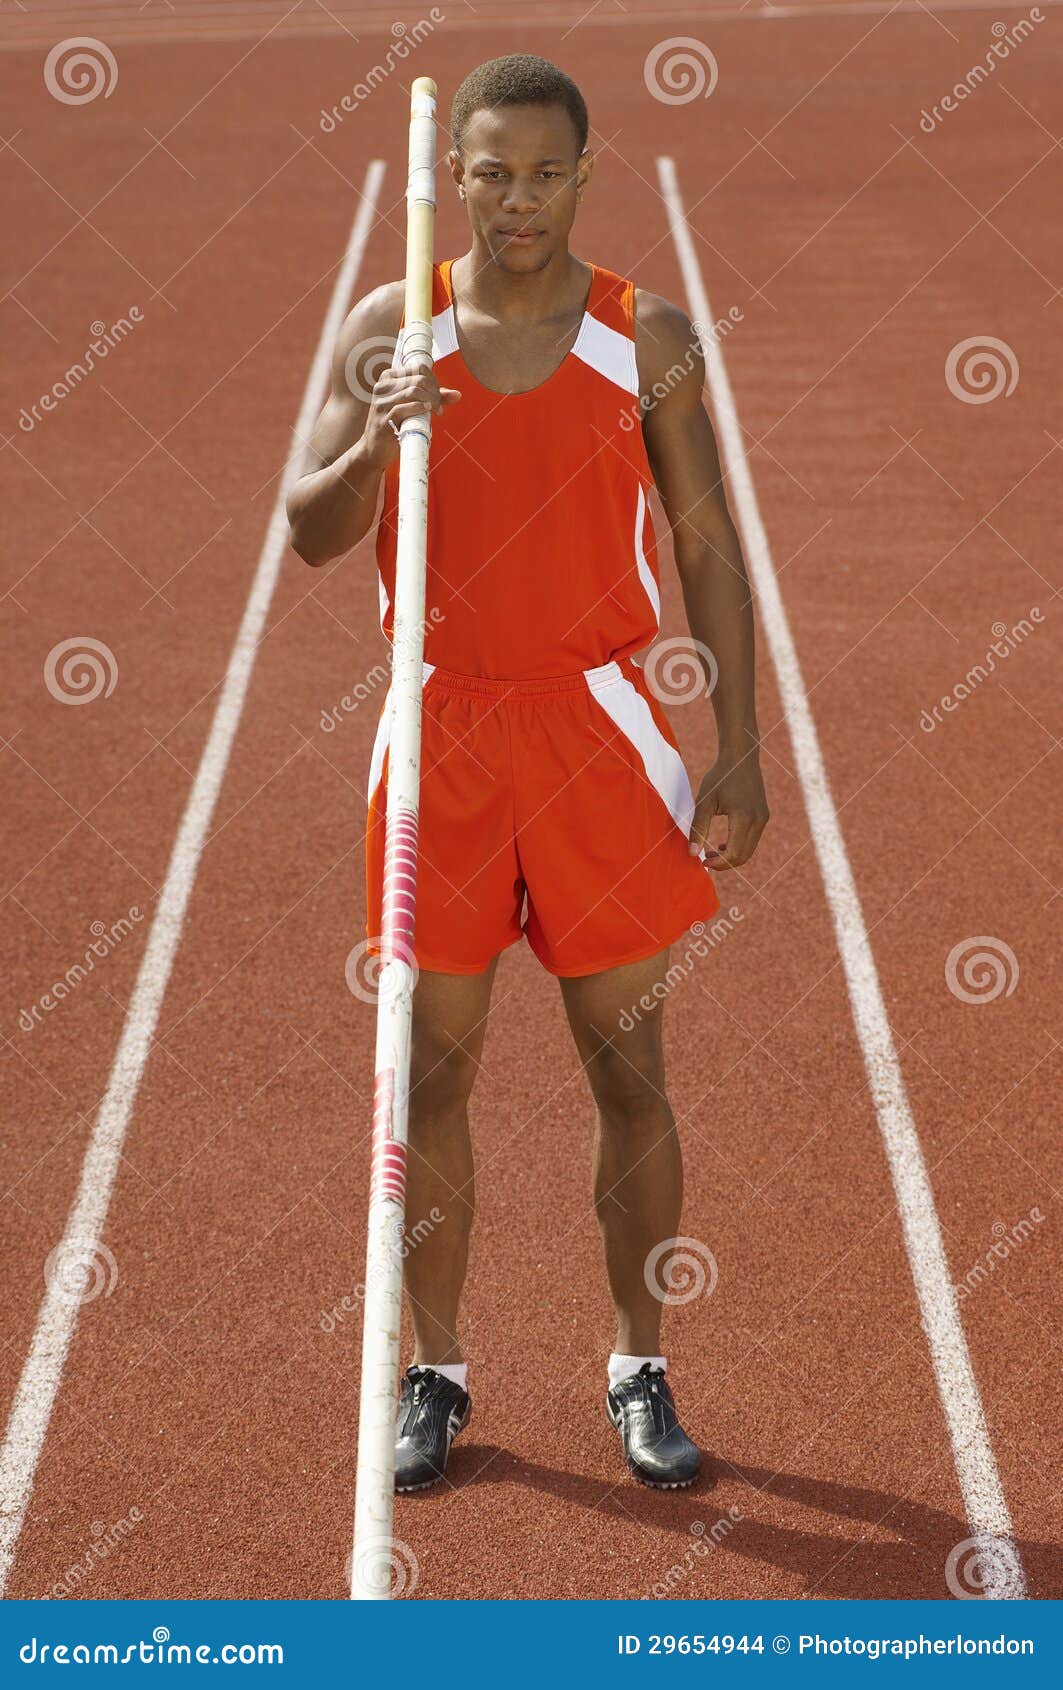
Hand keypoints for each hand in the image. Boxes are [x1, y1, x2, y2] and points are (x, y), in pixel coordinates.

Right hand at [362, 365, 461, 467]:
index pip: (418, 368)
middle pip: (419, 379)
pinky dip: (420, 409)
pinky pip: (405, 408)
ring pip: (414, 391)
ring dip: (431, 401)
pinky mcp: (383, 420)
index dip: (434, 381)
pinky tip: (427, 413)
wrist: (374, 450)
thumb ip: (433, 398)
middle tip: (439, 407)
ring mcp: (381, 403)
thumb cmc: (395, 425)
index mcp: (388, 378)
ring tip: (436, 411)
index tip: (438, 397)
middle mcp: (383, 387)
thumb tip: (458, 394)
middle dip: (435, 393)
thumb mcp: (412, 407)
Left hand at [690, 751, 768, 869]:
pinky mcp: (763, 815)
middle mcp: (758, 820)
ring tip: (711, 853)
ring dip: (732, 856)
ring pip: (749, 850)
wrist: (740, 757)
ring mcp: (763, 818)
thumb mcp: (704, 802)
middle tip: (705, 860)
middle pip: (743, 856)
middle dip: (725, 863)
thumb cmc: (719, 776)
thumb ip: (698, 828)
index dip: (718, 863)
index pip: (733, 853)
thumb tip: (692, 853)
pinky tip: (723, 844)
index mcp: (743, 817)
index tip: (702, 861)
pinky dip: (739, 847)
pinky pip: (753, 840)